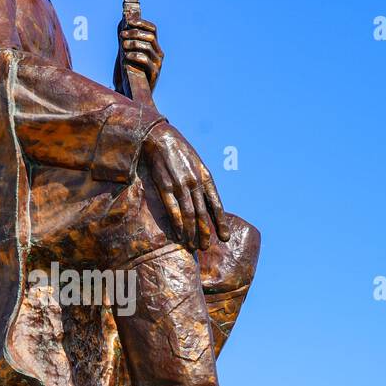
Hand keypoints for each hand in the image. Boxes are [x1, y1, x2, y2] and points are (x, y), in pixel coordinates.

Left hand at [114, 17, 163, 92]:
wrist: (130, 94)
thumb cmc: (128, 72)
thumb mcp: (126, 52)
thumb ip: (126, 39)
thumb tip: (122, 21)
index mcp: (154, 47)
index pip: (153, 29)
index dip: (141, 22)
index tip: (129, 21)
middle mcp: (158, 54)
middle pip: (150, 36)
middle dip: (135, 33)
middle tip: (122, 35)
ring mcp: (158, 64)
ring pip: (147, 46)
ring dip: (133, 43)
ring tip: (122, 46)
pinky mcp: (154, 74)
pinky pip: (145, 60)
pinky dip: (134, 56)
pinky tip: (126, 57)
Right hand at [141, 121, 229, 250]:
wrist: (160, 139)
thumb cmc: (180, 153)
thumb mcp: (197, 165)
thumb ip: (203, 183)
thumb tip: (208, 204)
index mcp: (206, 177)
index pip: (216, 204)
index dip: (221, 222)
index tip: (225, 237)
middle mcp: (194, 182)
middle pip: (202, 213)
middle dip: (205, 232)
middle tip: (206, 247)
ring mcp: (179, 185)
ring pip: (188, 214)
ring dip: (191, 232)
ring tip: (192, 245)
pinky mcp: (164, 186)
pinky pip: (173, 209)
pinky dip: (177, 223)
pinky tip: (179, 233)